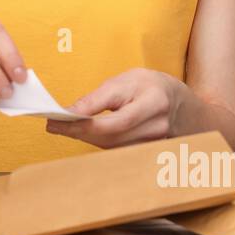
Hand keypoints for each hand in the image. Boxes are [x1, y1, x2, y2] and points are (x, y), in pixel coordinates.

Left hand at [46, 68, 184, 147]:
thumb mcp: (127, 80)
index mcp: (155, 103)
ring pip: (111, 147)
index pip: (114, 121)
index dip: (82, 123)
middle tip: (53, 125)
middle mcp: (158, 127)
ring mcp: (155, 145)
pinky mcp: (147, 154)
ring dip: (84, 138)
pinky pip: (116, 151)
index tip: (56, 120)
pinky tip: (83, 134)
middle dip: (77, 131)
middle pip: (110, 137)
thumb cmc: (150, 87)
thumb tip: (69, 111)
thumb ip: (99, 97)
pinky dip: (97, 142)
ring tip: (63, 128)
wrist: (181, 104)